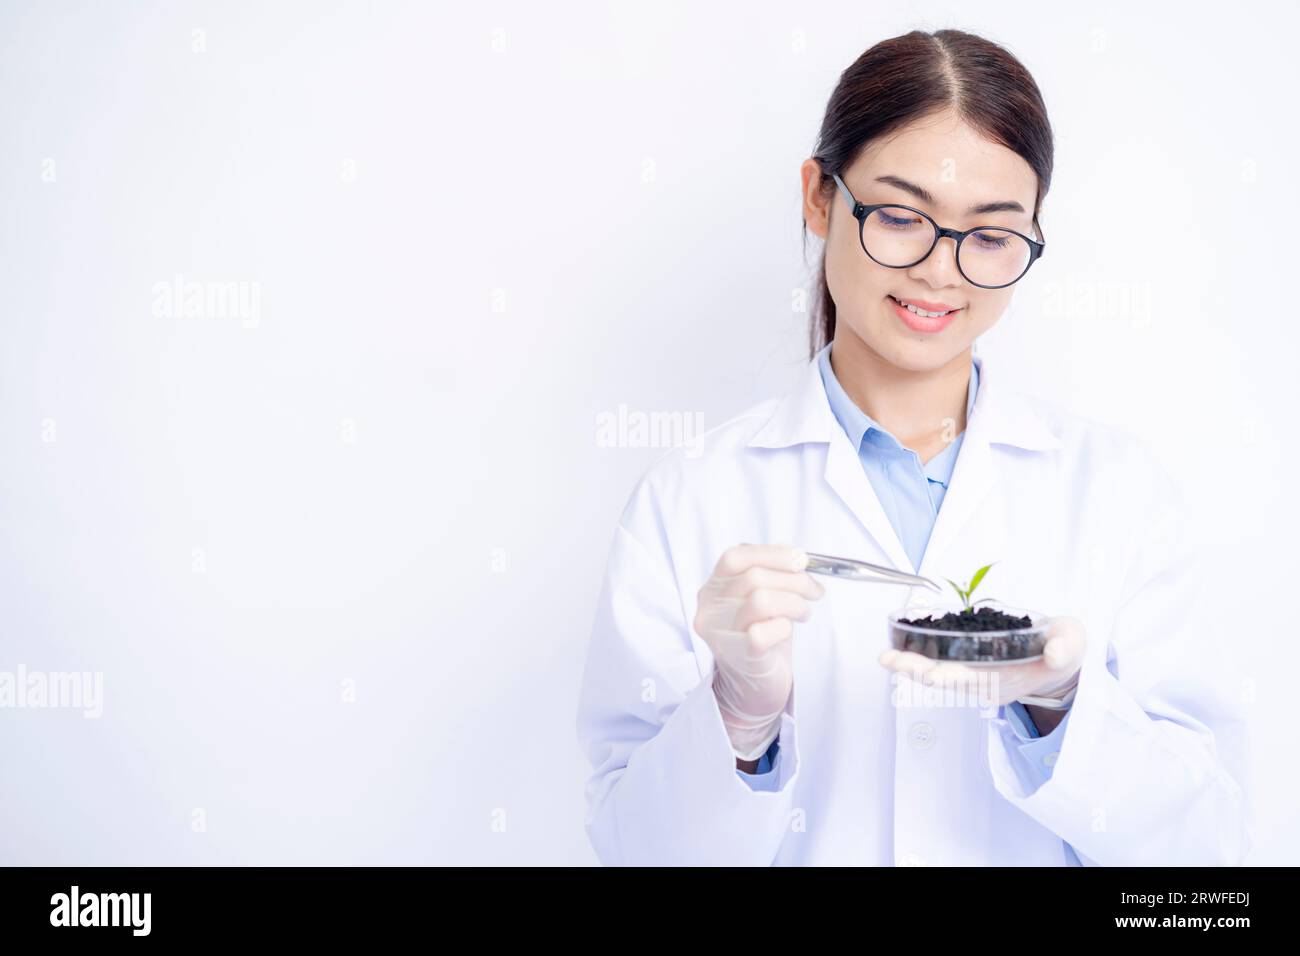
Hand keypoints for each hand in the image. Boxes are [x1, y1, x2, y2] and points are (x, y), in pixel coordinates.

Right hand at [693, 543, 825, 760]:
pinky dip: (784, 627)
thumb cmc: (759, 638)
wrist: (752, 689)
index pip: (735, 557)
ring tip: (803, 613)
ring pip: (760, 599)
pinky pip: (765, 631)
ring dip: (793, 603)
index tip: (801, 560)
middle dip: (795, 580)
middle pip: (754, 577)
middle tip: (814, 591)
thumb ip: (769, 573)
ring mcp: (721, 633)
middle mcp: (710, 609)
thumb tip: (793, 553)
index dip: (772, 554)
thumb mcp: (761, 599)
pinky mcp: (738, 656)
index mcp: (713, 588)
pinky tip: (786, 632)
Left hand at [877, 616, 1085, 707]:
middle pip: (947, 678)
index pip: (975, 679)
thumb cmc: (1064, 649)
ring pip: (938, 672)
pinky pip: (940, 662)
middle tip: (888, 661)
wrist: (1060, 658)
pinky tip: (900, 646)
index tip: (930, 675)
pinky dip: (920, 657)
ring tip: (885, 658)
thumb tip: (1056, 654)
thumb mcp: (1073, 644)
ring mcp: (977, 676)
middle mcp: (987, 682)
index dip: (951, 677)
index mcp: (1009, 678)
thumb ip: (1066, 648)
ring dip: (911, 666)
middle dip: (917, 671)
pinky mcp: (970, 665)